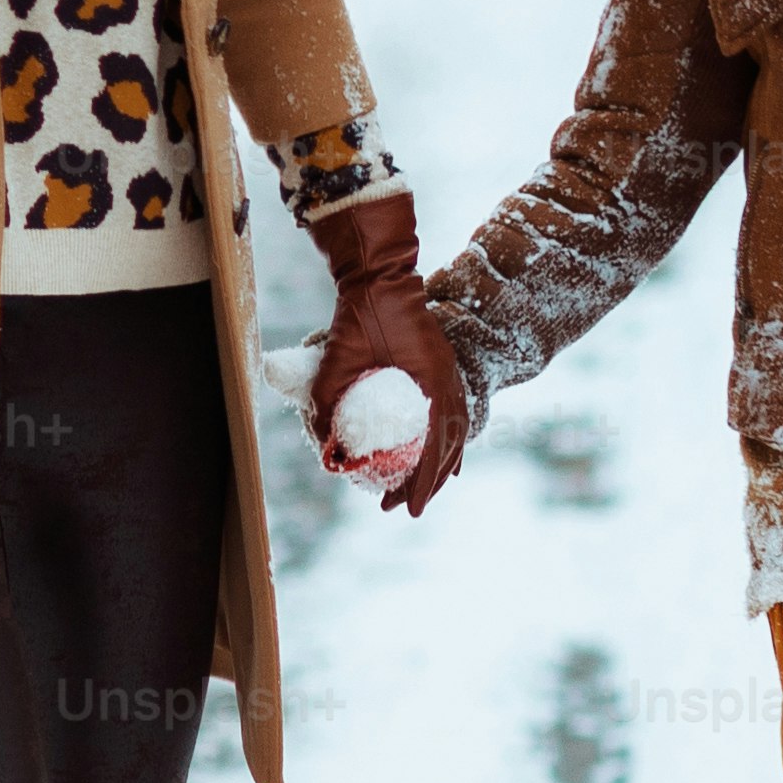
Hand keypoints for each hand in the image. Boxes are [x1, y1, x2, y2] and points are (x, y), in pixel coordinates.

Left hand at [302, 195, 468, 515]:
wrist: (380, 274)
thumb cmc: (360, 315)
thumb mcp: (338, 362)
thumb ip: (329, 405)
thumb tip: (327, 453)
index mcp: (433, 384)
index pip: (436, 446)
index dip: (423, 482)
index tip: (409, 508)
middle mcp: (449, 382)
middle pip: (450, 446)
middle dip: (429, 481)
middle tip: (404, 508)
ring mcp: (449, 374)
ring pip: (455, 431)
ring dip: (440, 463)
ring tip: (424, 489)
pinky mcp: (441, 367)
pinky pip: (452, 412)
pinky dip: (447, 438)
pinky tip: (438, 452)